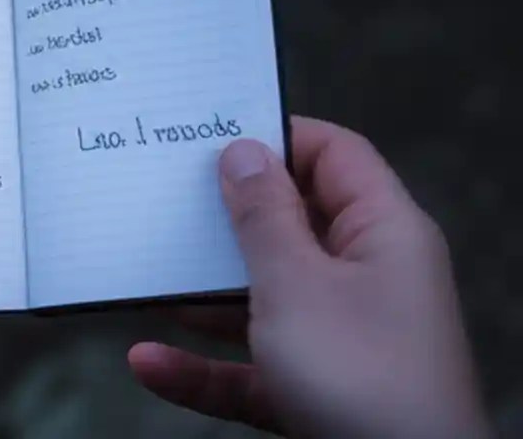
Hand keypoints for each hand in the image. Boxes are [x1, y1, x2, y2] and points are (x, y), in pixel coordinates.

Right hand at [128, 117, 491, 438]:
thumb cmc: (361, 377)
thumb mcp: (296, 283)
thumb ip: (262, 215)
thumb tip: (242, 151)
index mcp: (382, 233)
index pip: (334, 155)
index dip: (276, 136)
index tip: (210, 134)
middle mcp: (365, 279)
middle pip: (288, 227)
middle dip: (224, 221)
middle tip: (163, 199)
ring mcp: (340, 340)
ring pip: (261, 300)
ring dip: (203, 296)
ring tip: (145, 278)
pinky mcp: (315, 393)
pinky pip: (249, 366)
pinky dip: (201, 365)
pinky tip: (148, 361)